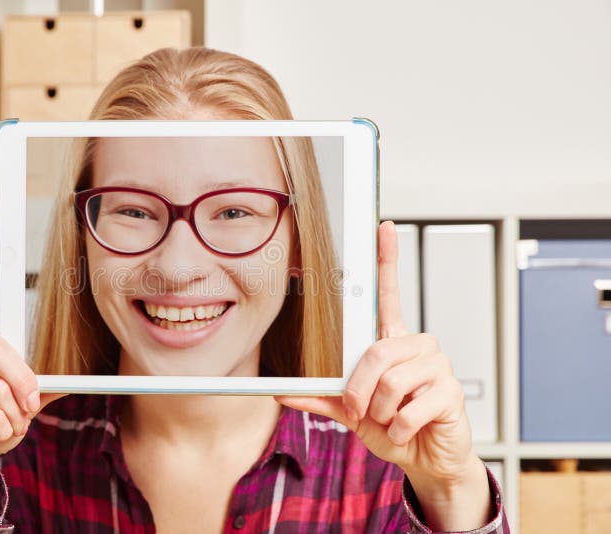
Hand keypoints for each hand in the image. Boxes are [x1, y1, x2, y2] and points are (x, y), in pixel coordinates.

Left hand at [277, 221, 489, 529]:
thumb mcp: (350, 412)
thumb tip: (281, 395)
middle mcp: (417, 346)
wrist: (424, 458)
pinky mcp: (451, 391)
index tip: (382, 227)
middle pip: (375, 353)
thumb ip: (321, 399)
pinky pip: (409, 407)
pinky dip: (398, 427)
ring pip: (390, 382)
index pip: (389, 294)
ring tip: (389, 419)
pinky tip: (407, 429)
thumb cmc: (392, 426)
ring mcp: (438, 365)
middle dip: (358, 390)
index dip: (386, 259)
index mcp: (392, 343)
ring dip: (379, 412)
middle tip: (359, 410)